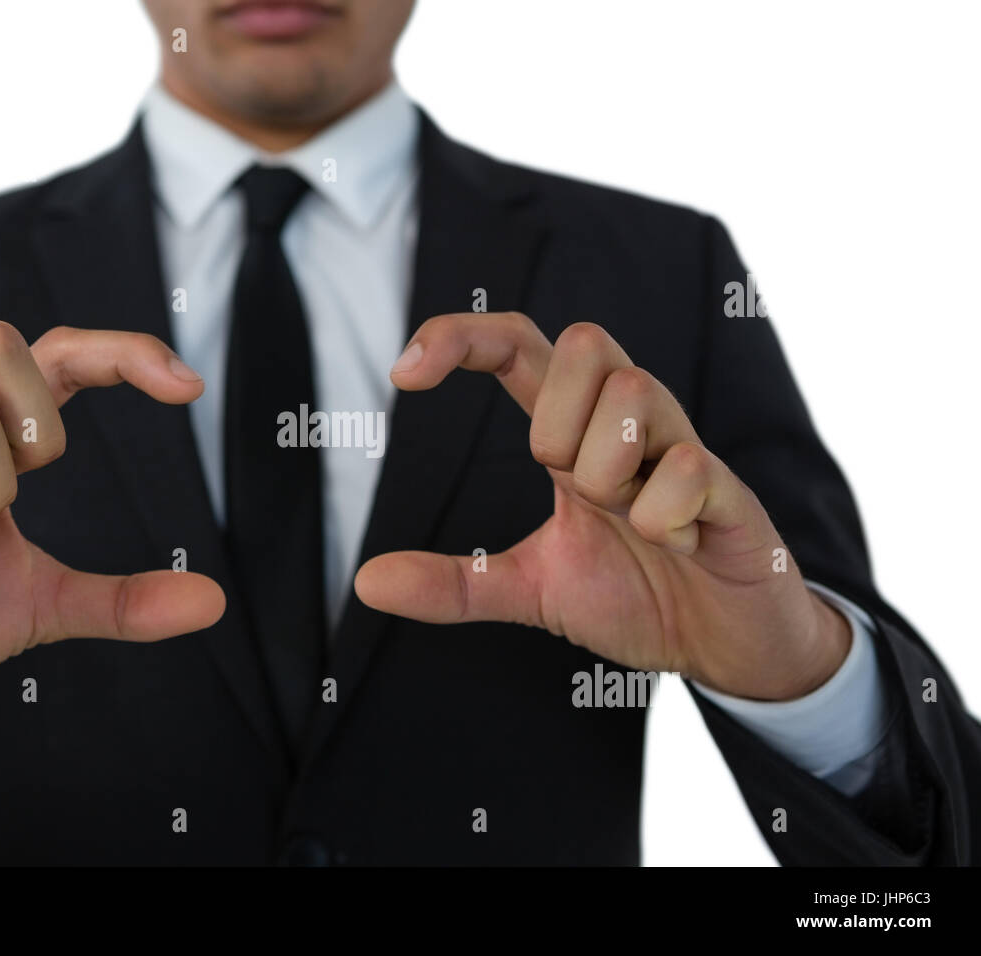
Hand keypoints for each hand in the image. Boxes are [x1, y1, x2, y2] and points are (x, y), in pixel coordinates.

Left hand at [354, 314, 849, 700]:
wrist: (726, 644)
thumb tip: (366, 581)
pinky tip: (672, 547)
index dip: (460, 338)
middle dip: (555, 419)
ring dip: (607, 471)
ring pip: (635, 390)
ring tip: (626, 524)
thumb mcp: (531, 590)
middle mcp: (630, 425)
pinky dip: (661, 517)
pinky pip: (689, 467)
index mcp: (576, 435)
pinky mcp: (732, 492)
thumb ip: (456, 583)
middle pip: (586, 340)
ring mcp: (685, 450)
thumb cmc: (637, 594)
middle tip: (566, 486)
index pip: (519, 344)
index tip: (402, 376)